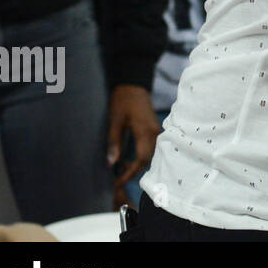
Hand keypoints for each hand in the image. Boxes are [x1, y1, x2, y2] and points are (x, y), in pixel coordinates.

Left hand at [107, 84, 159, 208]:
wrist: (133, 84)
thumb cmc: (122, 100)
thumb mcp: (114, 121)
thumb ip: (114, 142)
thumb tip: (111, 163)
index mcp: (145, 131)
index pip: (141, 159)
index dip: (130, 173)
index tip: (118, 182)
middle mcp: (154, 132)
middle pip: (147, 159)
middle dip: (134, 171)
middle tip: (118, 179)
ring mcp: (156, 130)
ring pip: (150, 154)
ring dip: (138, 164)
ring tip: (122, 169)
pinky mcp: (154, 129)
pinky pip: (151, 148)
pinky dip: (141, 156)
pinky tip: (130, 158)